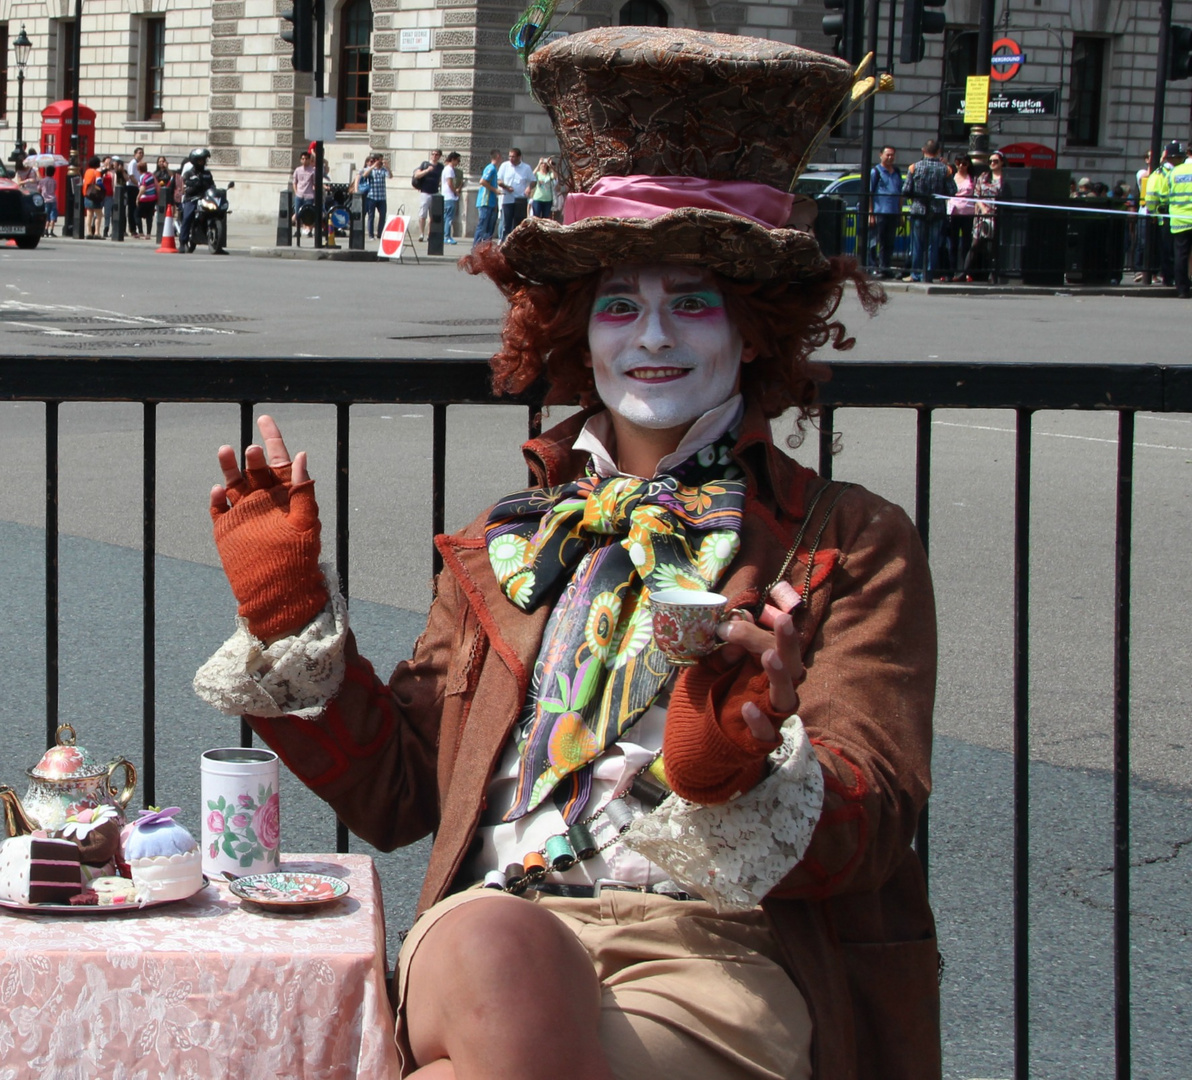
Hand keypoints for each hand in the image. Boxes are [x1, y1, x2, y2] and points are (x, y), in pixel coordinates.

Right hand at [210, 416, 326, 641]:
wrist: (280, 591)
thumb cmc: (299, 558)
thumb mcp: (306, 522)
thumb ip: (303, 490)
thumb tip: (301, 455)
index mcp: (286, 494)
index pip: (280, 459)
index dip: (273, 438)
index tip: (265, 418)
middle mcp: (264, 499)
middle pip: (255, 468)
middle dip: (253, 457)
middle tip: (253, 452)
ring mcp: (244, 512)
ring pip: (233, 482)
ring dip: (228, 467)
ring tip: (226, 450)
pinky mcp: (227, 528)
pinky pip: (218, 507)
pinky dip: (216, 497)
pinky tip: (218, 490)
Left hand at [715, 611, 803, 741]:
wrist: (693, 742)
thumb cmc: (705, 699)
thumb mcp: (705, 670)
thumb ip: (718, 653)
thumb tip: (730, 629)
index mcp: (761, 670)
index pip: (771, 645)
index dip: (754, 632)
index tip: (727, 626)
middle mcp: (771, 690)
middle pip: (792, 666)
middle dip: (788, 642)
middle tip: (783, 620)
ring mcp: (769, 716)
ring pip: (788, 698)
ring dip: (780, 676)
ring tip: (770, 657)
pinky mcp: (759, 742)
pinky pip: (767, 734)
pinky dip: (759, 721)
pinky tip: (747, 708)